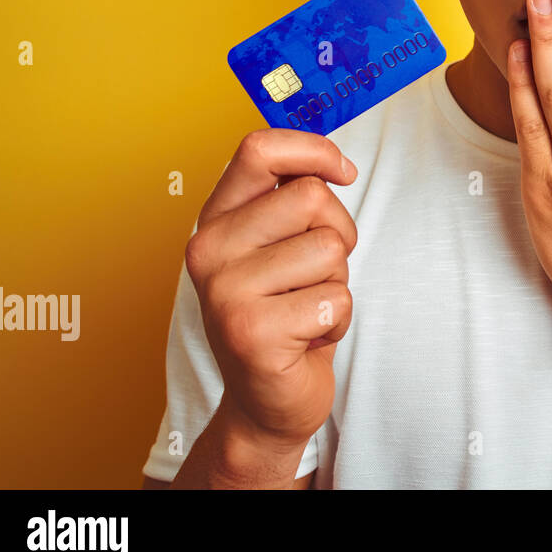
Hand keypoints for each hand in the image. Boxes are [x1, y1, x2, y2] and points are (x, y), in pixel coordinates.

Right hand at [183, 128, 358, 449]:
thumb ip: (291, 201)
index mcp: (215, 220)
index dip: (313, 150)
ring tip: (306, 307)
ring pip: (330, 249)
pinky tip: (306, 337)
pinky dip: (337, 320)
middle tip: (315, 274)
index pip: (259, 150)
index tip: (342, 172)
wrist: (265, 401)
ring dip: (337, 282)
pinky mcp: (251, 333)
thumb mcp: (280, 247)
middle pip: (311, 197)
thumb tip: (331, 164)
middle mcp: (209, 250)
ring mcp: (226, 292)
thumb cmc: (285, 312)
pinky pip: (336, 299)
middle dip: (337, 233)